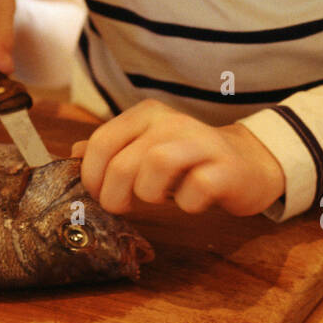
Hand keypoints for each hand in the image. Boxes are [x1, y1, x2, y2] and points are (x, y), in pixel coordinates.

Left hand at [72, 99, 284, 216]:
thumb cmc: (188, 162)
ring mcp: (202, 143)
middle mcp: (173, 123)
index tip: (97, 194)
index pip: (102, 141)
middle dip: (113, 194)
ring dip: (148, 194)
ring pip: (157, 165)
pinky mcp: (227, 169)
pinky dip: (187, 204)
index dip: (91, 175)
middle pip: (124, 161)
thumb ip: (112, 149)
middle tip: (120, 207)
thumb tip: (74, 154)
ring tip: (156, 199)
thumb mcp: (146, 149)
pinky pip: (197, 189)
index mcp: (147, 115)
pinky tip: (191, 202)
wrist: (248, 163)